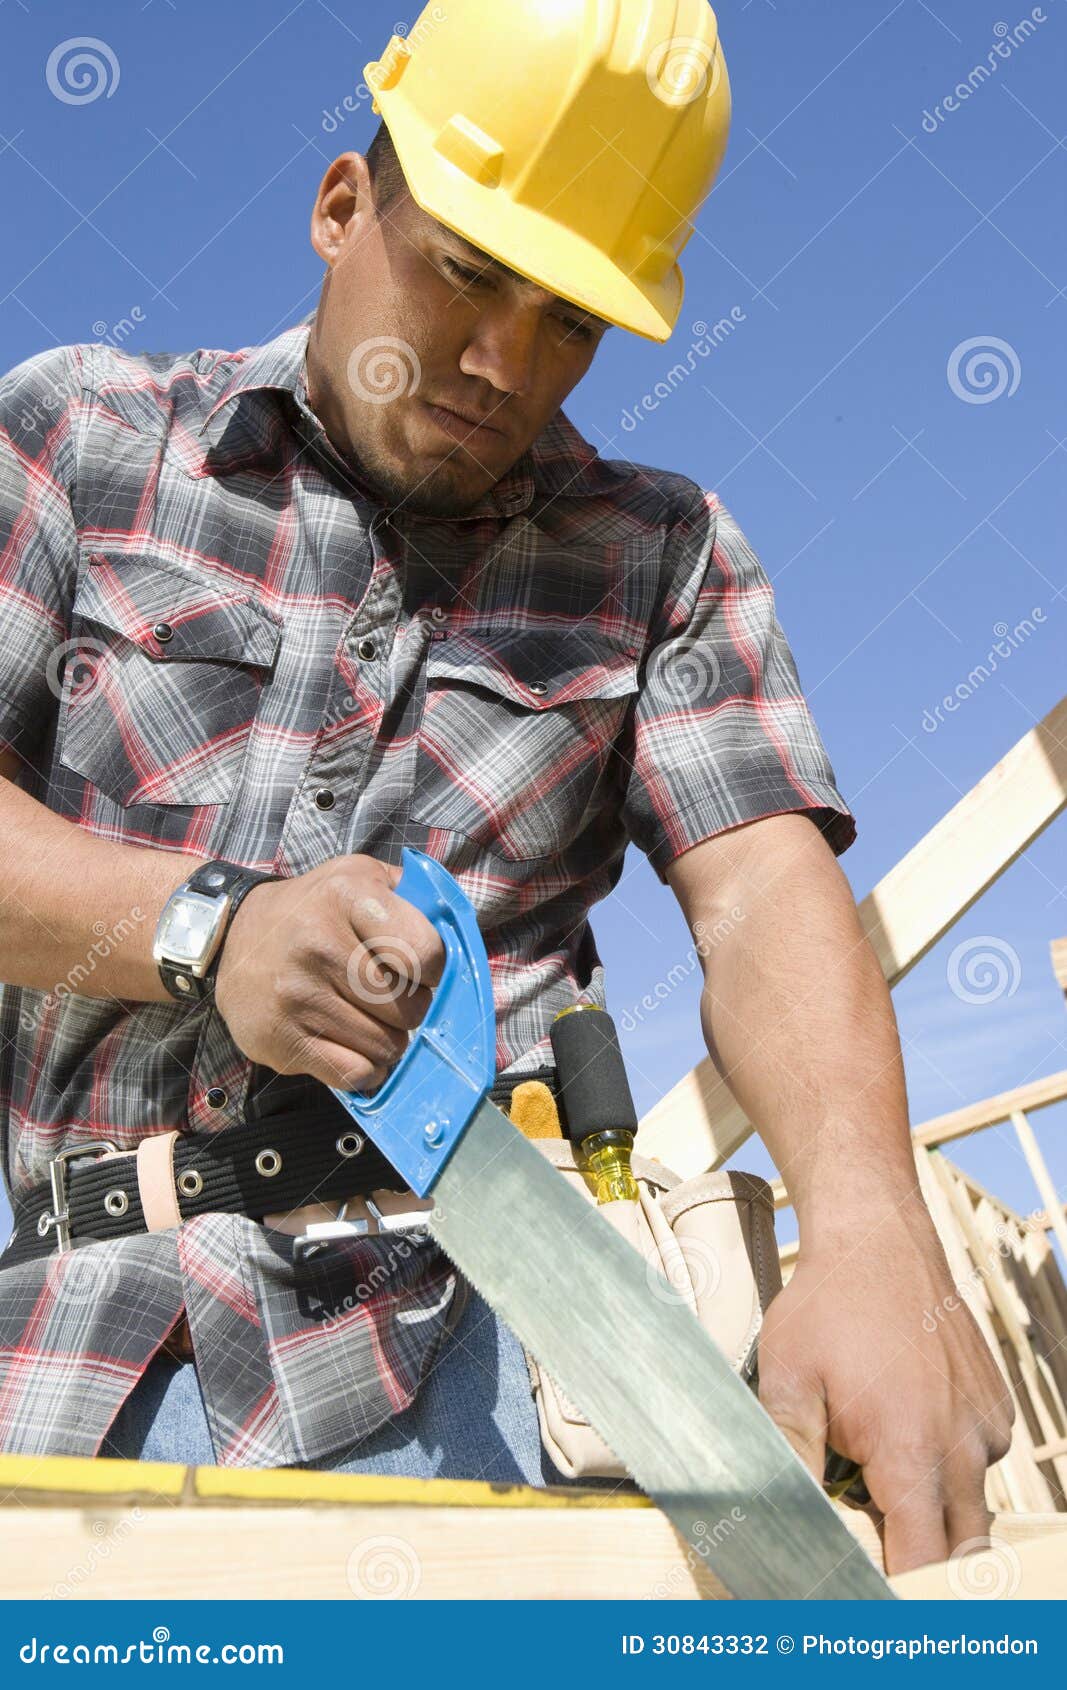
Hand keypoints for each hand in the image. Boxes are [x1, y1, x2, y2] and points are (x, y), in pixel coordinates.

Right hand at [214, 853, 444, 1092]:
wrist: (232, 936)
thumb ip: (415, 896)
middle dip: (412, 1008)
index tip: (419, 968)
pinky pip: (355, 1074)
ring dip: (389, 1039)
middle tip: (390, 996)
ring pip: (386, 1046)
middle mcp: (318, 944)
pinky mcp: (281, 1040)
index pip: (427, 954)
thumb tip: (463, 937)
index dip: (434, 969)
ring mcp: (297, 996)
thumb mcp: (361, 876)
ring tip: (368, 1016)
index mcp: (347, 896)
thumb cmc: (313, 909)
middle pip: (410, 1008)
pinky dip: (366, 1067)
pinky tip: (352, 1043)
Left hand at [756, 1200, 1013, 1576]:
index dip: (895, 1594)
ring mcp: (986, 1426)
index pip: (921, 1566)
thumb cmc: (827, 1307)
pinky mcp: (995, 1405)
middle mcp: (962, 1448)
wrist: (878, 1238)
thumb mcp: (787, 1381)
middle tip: (866, 1544)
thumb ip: (789, 1462)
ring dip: (929, 1510)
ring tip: (873, 1467)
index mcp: (911, 1452)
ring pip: (968, 1507)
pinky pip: (977, 1464)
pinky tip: (902, 1426)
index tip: (866, 1600)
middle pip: (955, 1550)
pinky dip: (945, 1467)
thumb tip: (784, 1526)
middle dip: (916, 1562)